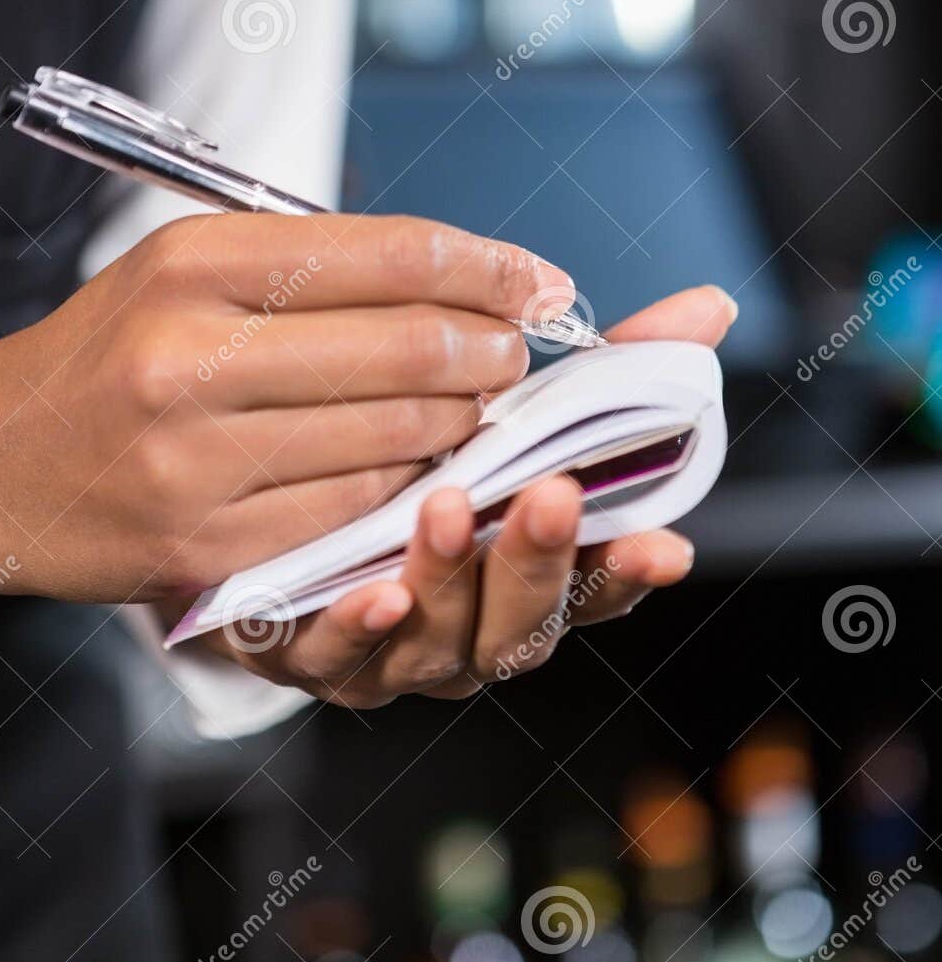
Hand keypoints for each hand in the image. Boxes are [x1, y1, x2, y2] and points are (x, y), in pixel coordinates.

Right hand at [0, 214, 571, 599]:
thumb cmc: (106, 358)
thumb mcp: (184, 272)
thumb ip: (312, 269)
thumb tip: (465, 281)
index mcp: (196, 263)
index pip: (392, 254)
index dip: (489, 268)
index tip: (539, 283)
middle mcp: (192, 355)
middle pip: (412, 349)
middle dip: (491, 354)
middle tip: (513, 357)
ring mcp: (198, 461)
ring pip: (396, 439)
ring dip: (460, 428)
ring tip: (469, 413)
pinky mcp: (207, 547)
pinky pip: (354, 514)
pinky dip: (404, 492)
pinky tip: (413, 474)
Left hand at [189, 284, 736, 705]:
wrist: (254, 507)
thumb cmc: (402, 457)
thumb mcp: (504, 406)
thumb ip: (604, 373)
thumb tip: (707, 306)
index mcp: (519, 574)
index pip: (592, 585)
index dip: (629, 570)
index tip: (662, 545)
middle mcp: (464, 626)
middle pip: (521, 625)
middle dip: (539, 561)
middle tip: (549, 496)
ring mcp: (386, 648)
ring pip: (434, 642)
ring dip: (450, 578)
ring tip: (448, 510)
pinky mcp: (304, 649)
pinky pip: (333, 655)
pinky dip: (358, 629)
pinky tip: (372, 589)